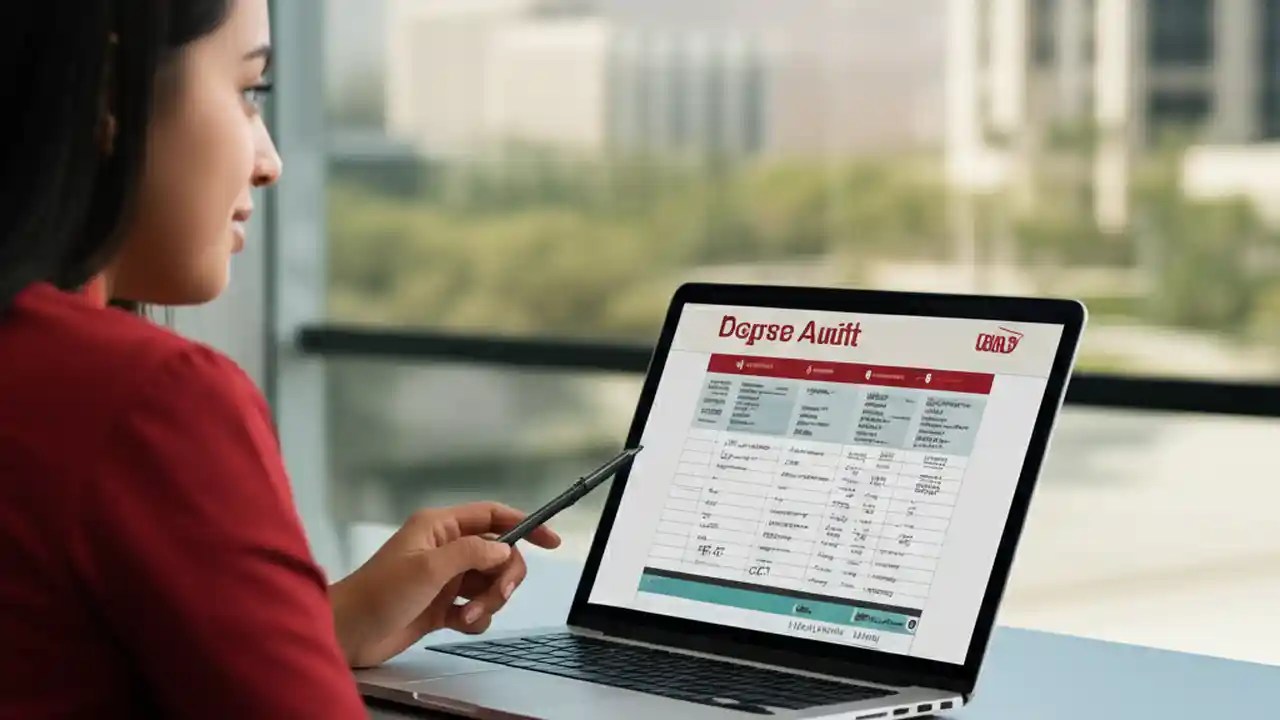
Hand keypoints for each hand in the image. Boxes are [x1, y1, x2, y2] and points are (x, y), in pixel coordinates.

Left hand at [328, 501, 560, 667]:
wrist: (348, 633)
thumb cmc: (380, 593)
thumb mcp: (429, 568)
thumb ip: (472, 554)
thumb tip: (505, 551)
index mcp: (441, 527)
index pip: (493, 516)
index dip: (525, 525)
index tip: (551, 542)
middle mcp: (446, 548)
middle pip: (499, 555)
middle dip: (504, 578)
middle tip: (497, 597)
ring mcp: (446, 578)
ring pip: (490, 584)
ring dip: (488, 602)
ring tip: (464, 617)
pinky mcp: (443, 606)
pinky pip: (477, 608)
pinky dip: (475, 619)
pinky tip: (456, 625)